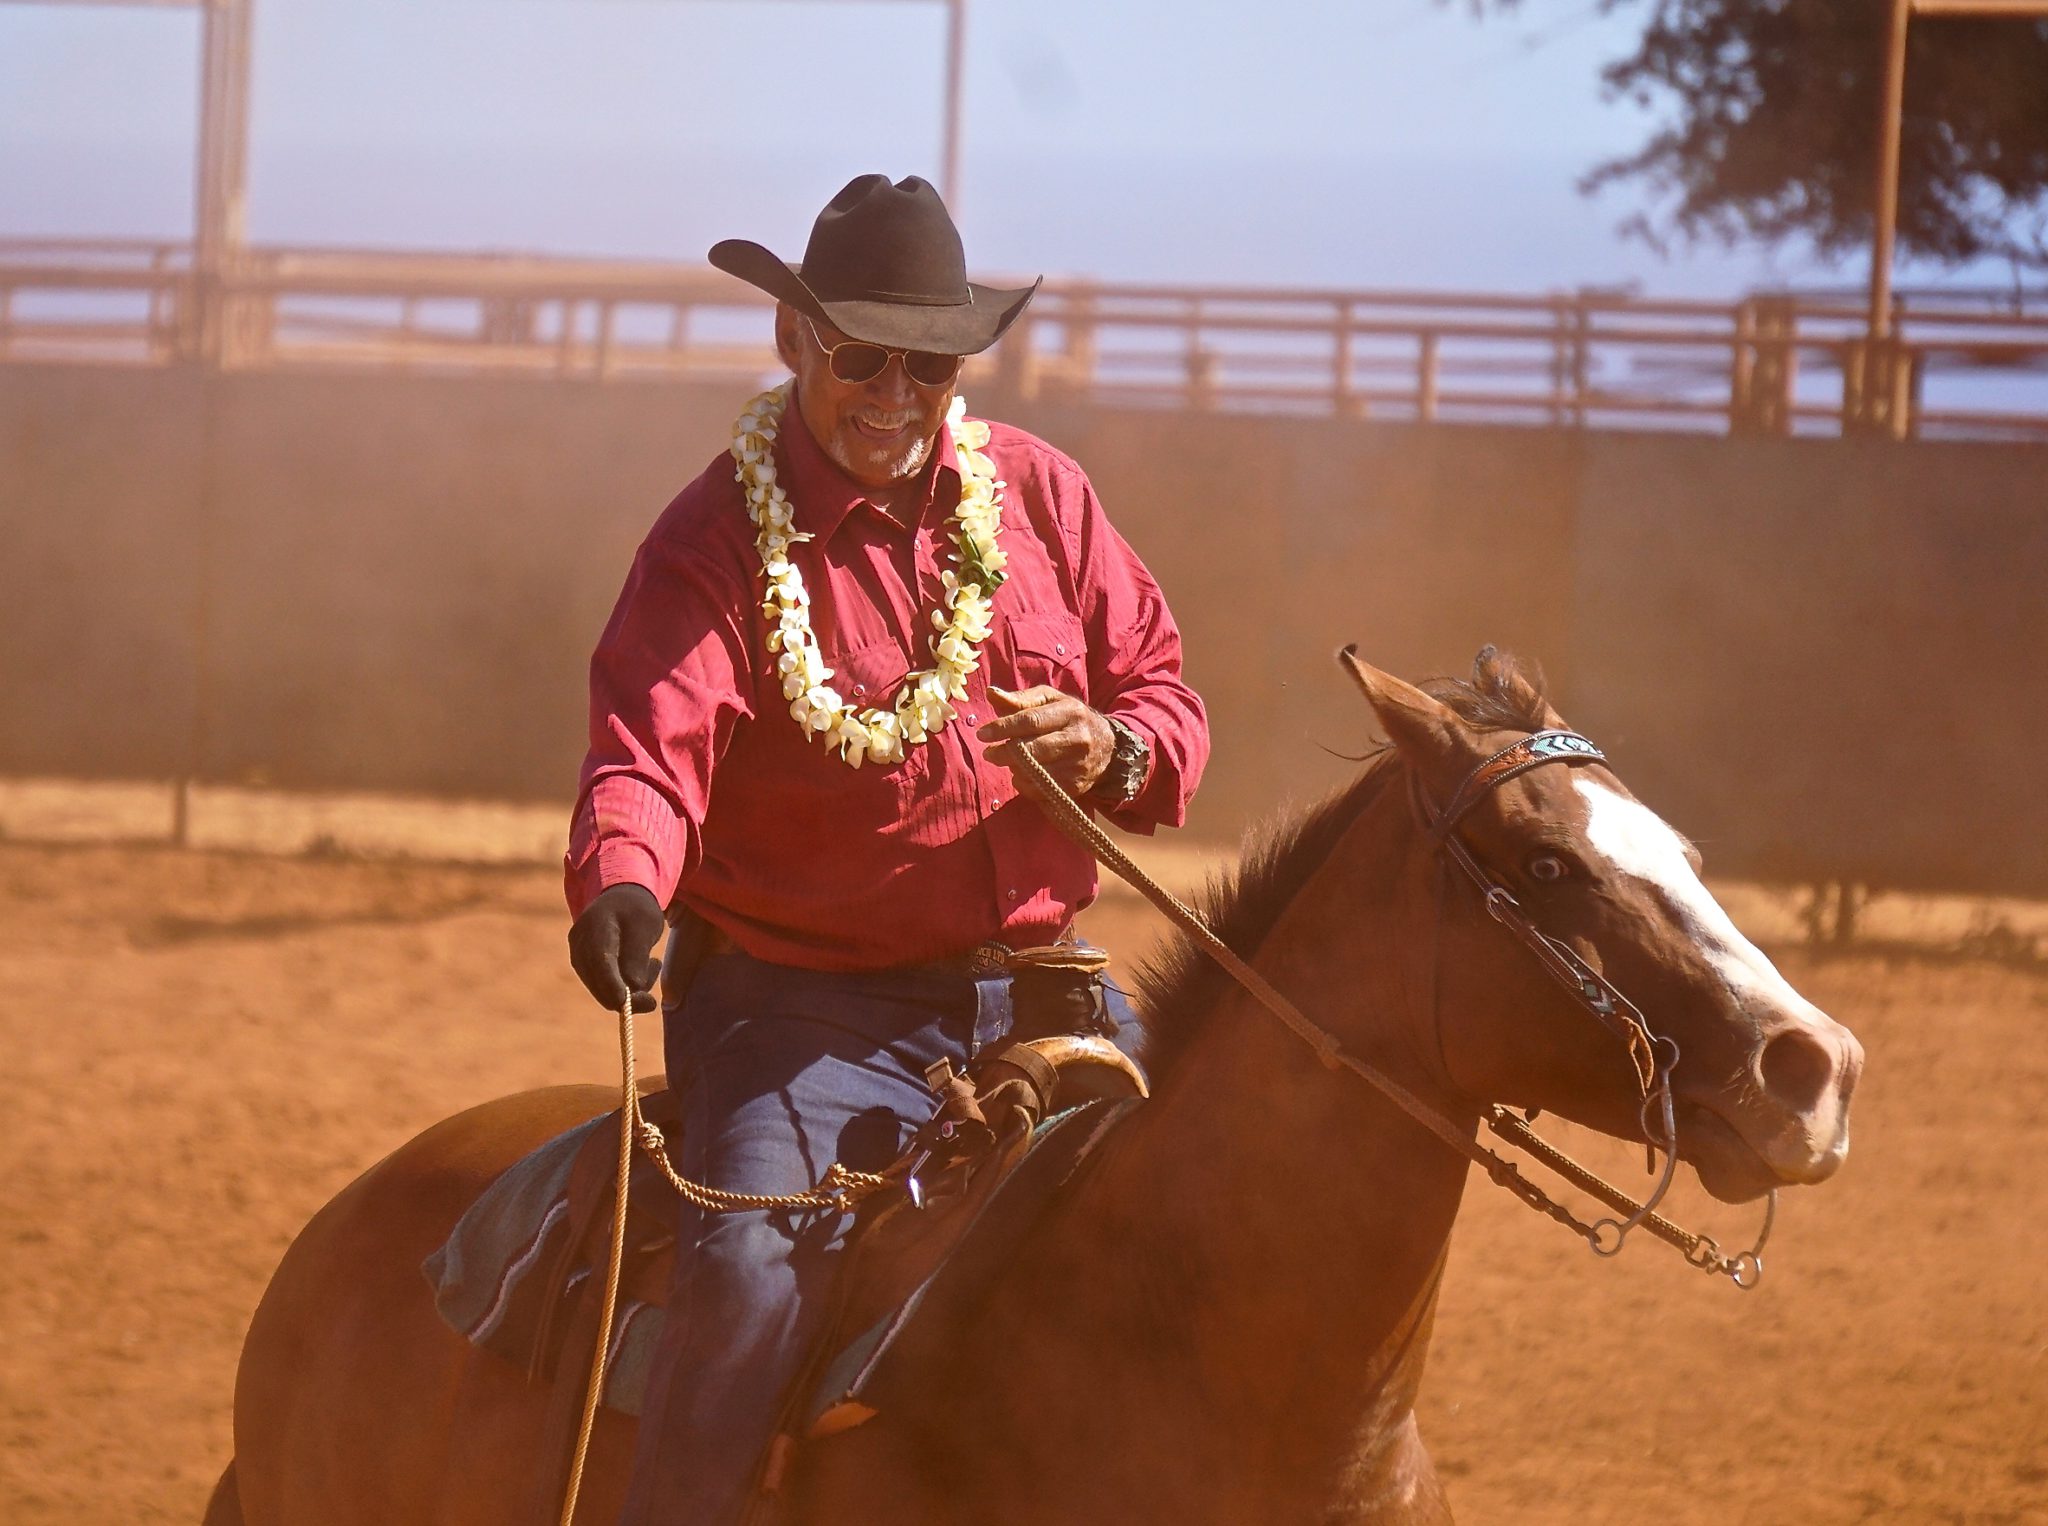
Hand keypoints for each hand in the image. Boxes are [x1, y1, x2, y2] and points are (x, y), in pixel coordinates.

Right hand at [567, 883, 665, 1013]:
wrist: (620, 898)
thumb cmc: (636, 910)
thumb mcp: (646, 927)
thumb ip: (637, 957)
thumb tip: (632, 989)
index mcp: (596, 928)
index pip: (602, 964)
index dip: (615, 988)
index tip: (637, 1003)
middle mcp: (580, 944)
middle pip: (600, 985)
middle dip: (631, 992)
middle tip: (656, 968)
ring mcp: (577, 956)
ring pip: (602, 990)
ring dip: (630, 987)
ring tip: (652, 962)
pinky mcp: (581, 965)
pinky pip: (602, 986)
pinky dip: (622, 984)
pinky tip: (639, 965)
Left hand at [977, 685, 1113, 800]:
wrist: (1109, 747)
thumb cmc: (1071, 718)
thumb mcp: (1051, 701)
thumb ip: (1021, 699)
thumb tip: (991, 693)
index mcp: (1071, 712)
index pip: (1032, 720)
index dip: (1004, 728)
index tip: (982, 734)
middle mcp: (1078, 739)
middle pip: (1033, 749)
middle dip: (1005, 752)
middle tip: (988, 754)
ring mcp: (1079, 766)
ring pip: (1035, 772)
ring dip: (1015, 769)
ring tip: (1009, 761)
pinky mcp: (1076, 787)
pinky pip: (1041, 790)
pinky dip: (1025, 784)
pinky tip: (1023, 774)